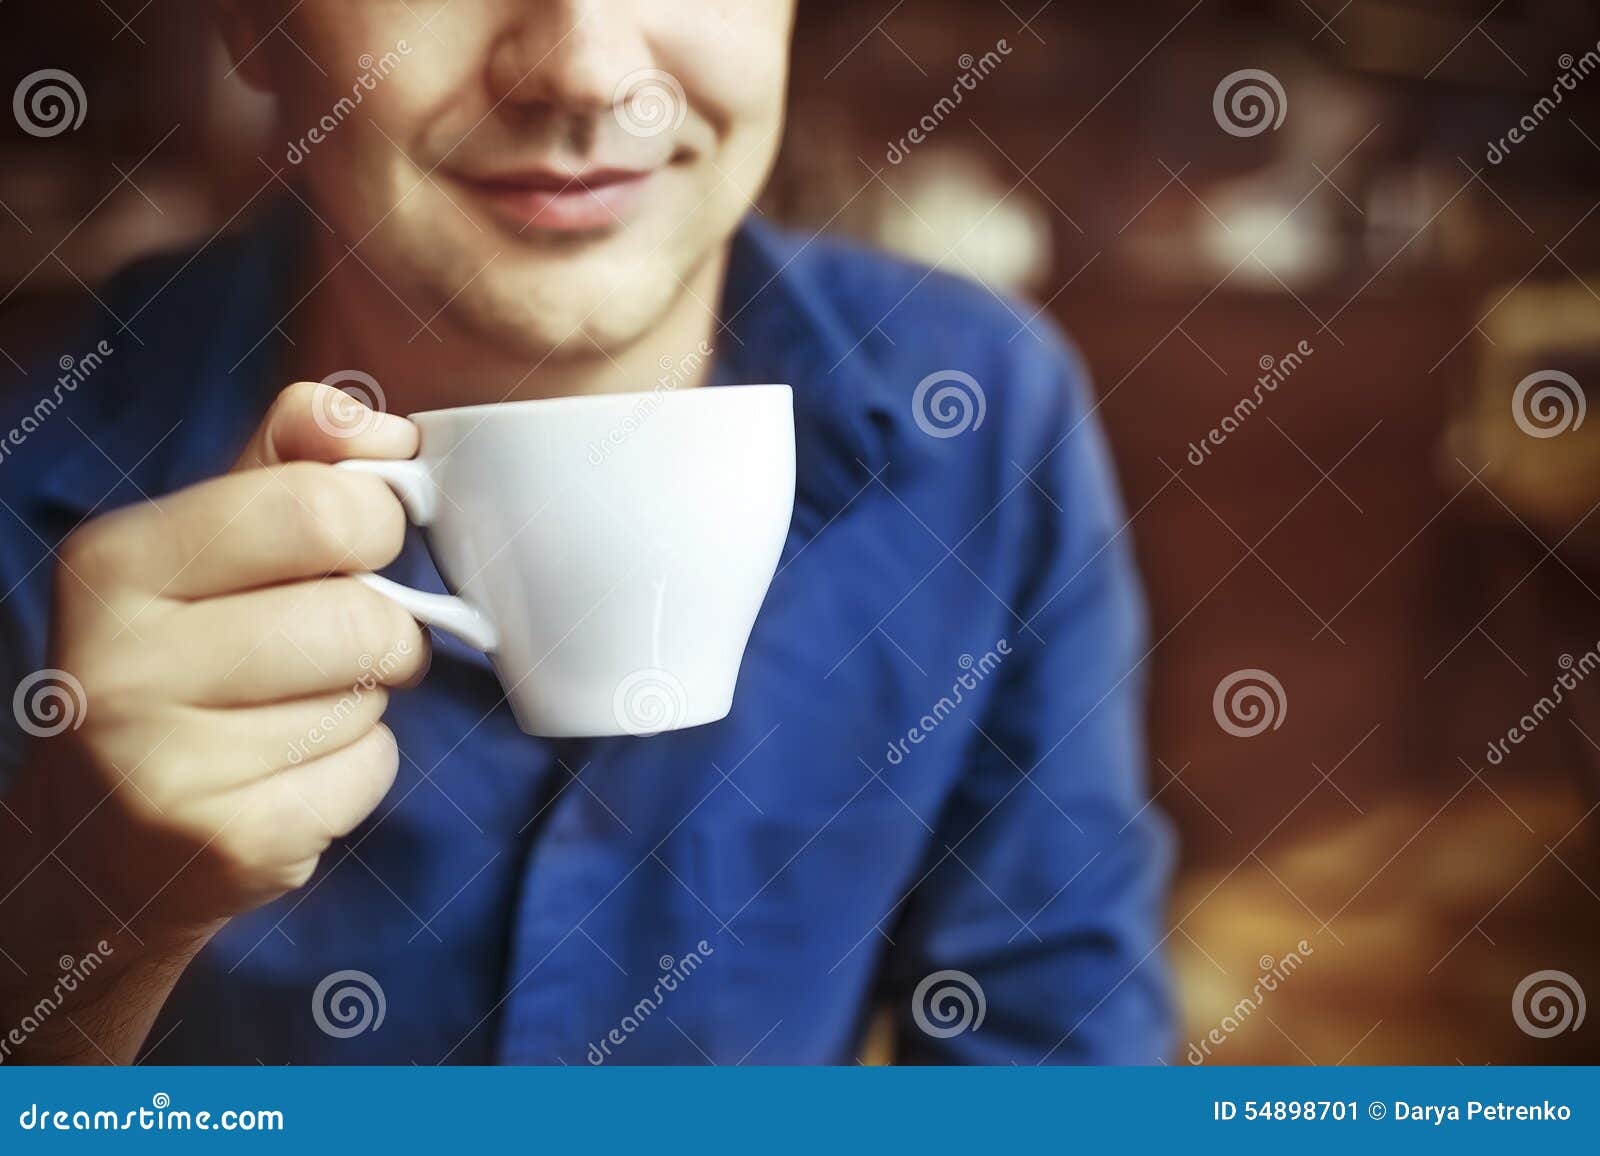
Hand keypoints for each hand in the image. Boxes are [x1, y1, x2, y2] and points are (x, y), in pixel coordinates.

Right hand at [17, 381, 428, 942]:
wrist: (97, 839)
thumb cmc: (182, 660)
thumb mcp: (204, 542)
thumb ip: (291, 462)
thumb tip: (387, 431)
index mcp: (115, 563)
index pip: (319, 507)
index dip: (374, 524)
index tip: (354, 547)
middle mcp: (121, 663)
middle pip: (362, 616)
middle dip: (385, 629)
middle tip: (345, 645)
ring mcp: (167, 766)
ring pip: (370, 699)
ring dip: (364, 703)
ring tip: (294, 711)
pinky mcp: (227, 843)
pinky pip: (368, 772)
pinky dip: (356, 772)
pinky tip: (288, 776)